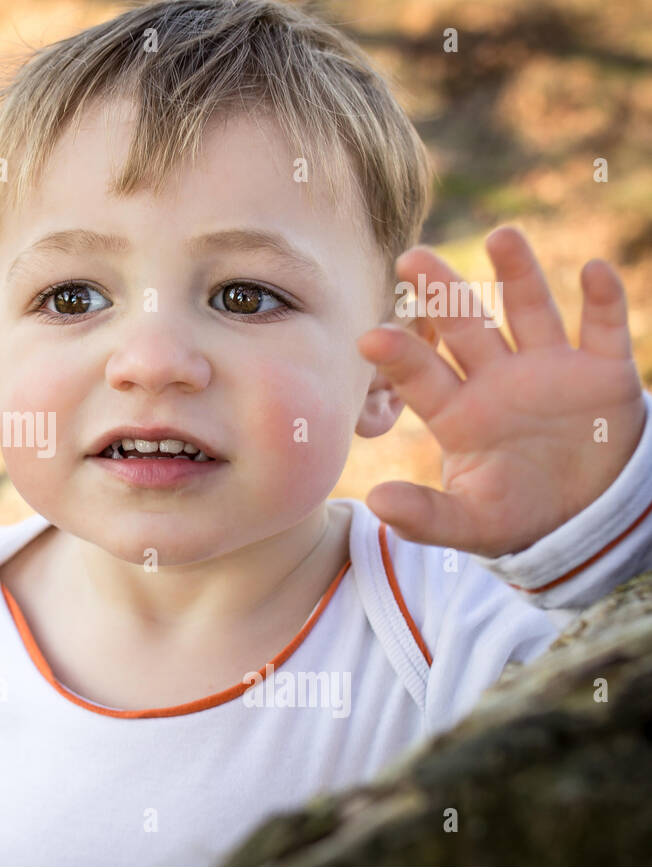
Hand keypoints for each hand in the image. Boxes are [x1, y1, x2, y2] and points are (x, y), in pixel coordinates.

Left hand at [356, 226, 646, 557]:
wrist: (585, 518)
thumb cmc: (517, 516)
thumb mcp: (471, 524)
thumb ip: (426, 515)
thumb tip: (377, 503)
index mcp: (458, 414)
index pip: (422, 378)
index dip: (400, 357)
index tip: (370, 336)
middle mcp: (496, 380)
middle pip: (465, 327)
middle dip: (442, 293)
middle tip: (411, 256)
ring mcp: (548, 369)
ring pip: (528, 311)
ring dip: (518, 274)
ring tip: (500, 235)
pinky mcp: (601, 372)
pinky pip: (603, 329)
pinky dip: (602, 301)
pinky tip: (592, 270)